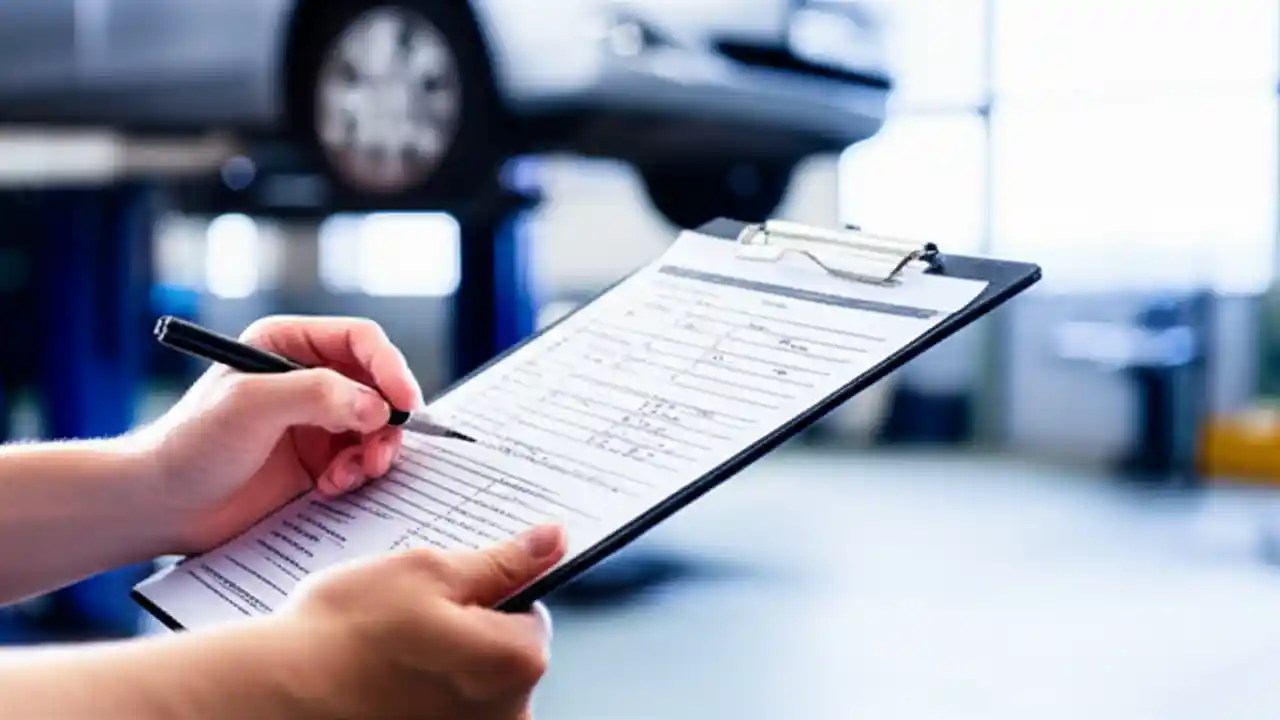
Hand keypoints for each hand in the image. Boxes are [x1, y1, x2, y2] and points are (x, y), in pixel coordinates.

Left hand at [138, 316, 423, 552]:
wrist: (162, 506)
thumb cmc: (192, 444)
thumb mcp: (251, 406)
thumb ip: (316, 394)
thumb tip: (376, 406)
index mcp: (288, 345)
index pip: (361, 341)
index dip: (390, 368)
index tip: (405, 403)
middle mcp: (307, 378)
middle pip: (378, 385)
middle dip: (387, 419)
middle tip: (381, 451)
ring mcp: (315, 421)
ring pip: (377, 426)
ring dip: (375, 451)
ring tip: (354, 474)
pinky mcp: (318, 461)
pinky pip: (361, 460)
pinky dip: (358, 475)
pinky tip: (330, 488)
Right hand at [274, 524, 565, 719]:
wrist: (274, 697)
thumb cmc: (345, 634)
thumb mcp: (429, 571)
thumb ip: (502, 560)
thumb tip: (552, 540)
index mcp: (518, 660)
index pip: (530, 614)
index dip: (486, 597)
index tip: (445, 596)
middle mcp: (508, 715)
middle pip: (503, 658)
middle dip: (465, 636)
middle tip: (406, 624)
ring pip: (470, 690)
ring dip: (440, 672)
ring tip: (386, 657)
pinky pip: (441, 714)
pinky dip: (418, 702)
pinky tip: (380, 688)